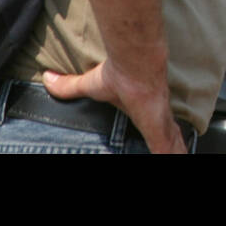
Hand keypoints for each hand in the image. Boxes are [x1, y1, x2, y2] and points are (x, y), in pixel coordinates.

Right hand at [43, 59, 185, 153]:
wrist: (135, 67)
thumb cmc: (117, 74)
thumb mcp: (90, 85)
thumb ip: (70, 86)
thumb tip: (48, 79)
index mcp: (147, 110)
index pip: (158, 126)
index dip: (160, 133)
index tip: (160, 135)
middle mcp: (158, 120)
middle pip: (169, 140)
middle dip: (171, 147)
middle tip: (173, 152)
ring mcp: (162, 128)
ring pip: (173, 148)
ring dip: (175, 152)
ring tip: (176, 156)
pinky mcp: (162, 134)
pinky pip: (169, 152)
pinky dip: (174, 155)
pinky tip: (177, 158)